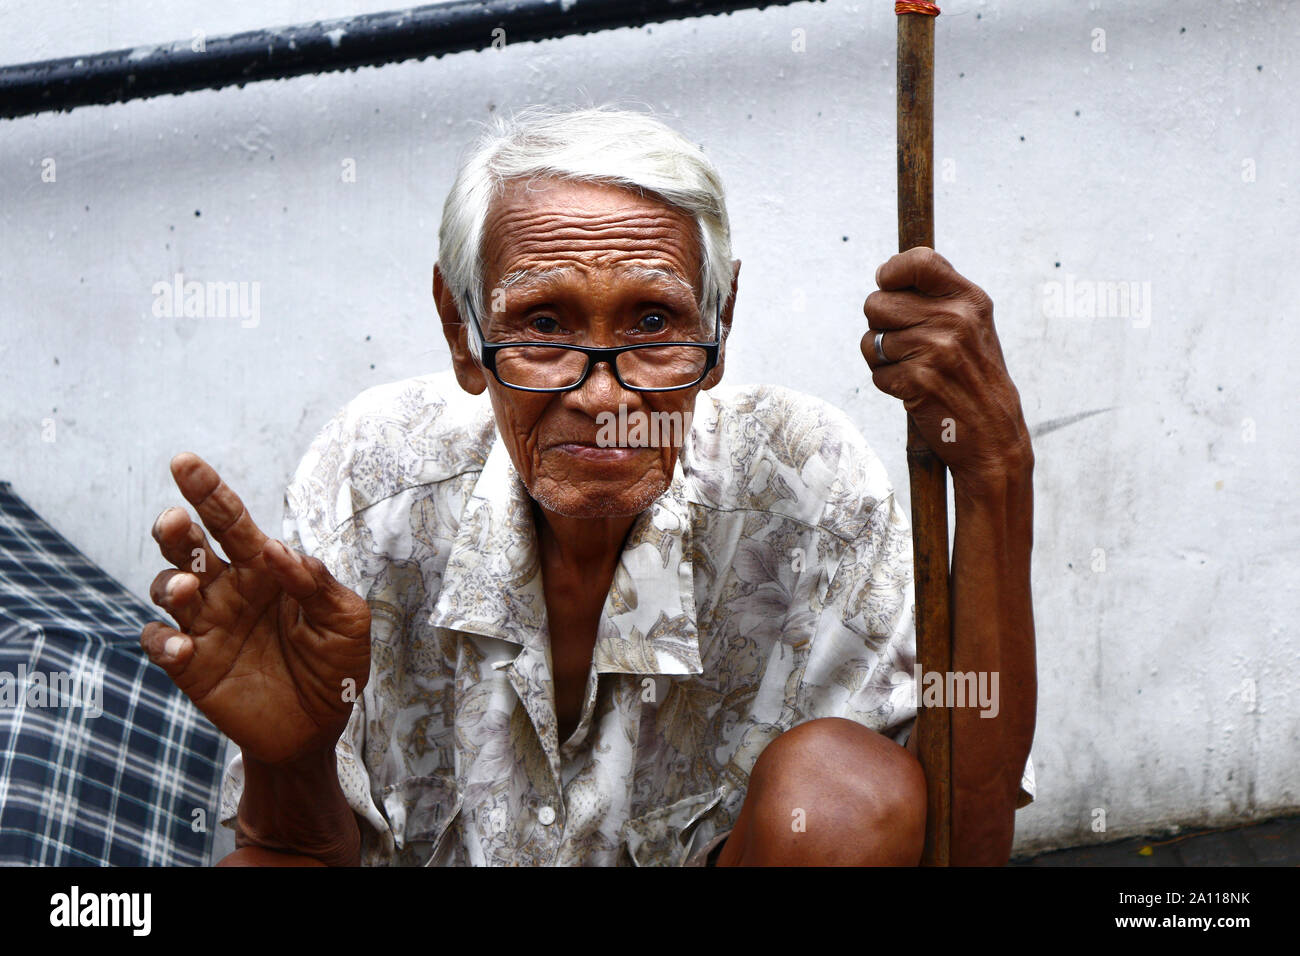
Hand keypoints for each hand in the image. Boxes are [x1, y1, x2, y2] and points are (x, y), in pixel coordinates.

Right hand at [140, 452, 370, 765]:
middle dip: (175, 529)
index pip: (233, 520)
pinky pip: (161, 643)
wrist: (320, 727)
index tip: (185, 462)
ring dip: (170, 583)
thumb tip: (277, 552)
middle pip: (189, 546)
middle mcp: (229, 588)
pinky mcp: (191, 665)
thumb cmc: (336, 664)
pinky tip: (183, 648)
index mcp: (266, 567)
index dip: (209, 490)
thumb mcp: (347, 620)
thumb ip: (318, 583)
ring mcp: (207, 625)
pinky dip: (164, 641)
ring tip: (188, 589)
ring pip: (167, 588)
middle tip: (174, 520)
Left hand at [862, 247, 1031, 485]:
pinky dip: (888, 384)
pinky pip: (877, 372)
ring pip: (871, 340)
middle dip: (881, 326)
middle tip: (907, 346)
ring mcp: (937, 349)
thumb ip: (936, 297)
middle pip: (876, 303)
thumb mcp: (971, 326)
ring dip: (883, 359)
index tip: (887, 284)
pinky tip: (915, 391)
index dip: (891, 272)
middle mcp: (955, 318)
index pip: (918, 261)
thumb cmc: (973, 378)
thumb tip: (884, 274)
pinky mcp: (919, 380)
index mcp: (969, 299)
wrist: (993, 436)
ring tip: (915, 370)